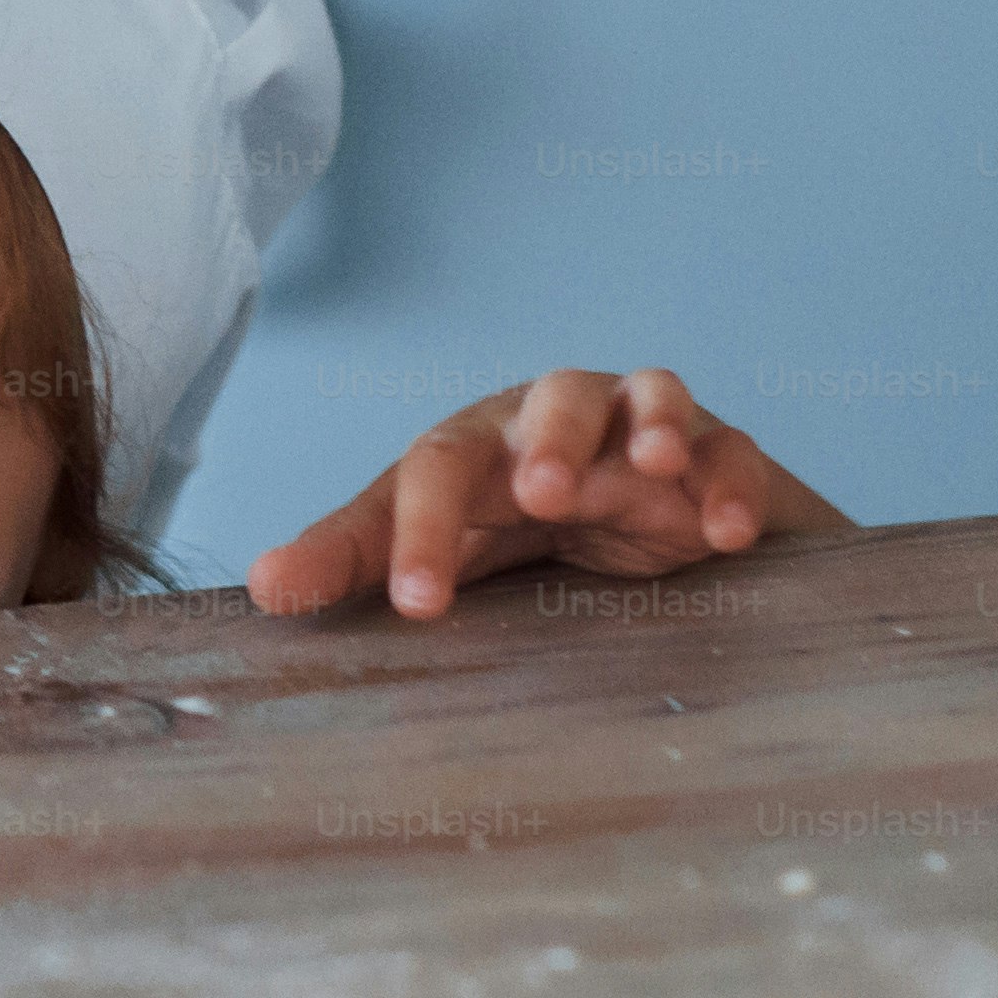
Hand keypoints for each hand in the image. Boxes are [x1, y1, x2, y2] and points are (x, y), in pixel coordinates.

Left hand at [248, 366, 850, 621]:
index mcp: (477, 446)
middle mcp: (556, 421)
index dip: (419, 533)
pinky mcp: (717, 453)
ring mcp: (641, 429)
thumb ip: (357, 562)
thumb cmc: (517, 526)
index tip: (418, 605)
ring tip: (651, 468)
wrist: (640, 519)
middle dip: (548, 443)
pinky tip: (730, 532)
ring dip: (650, 423)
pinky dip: (731, 481)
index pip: (433, 472)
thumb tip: (266, 587)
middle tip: (542, 495)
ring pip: (646, 393)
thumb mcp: (441, 546)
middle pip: (546, 406)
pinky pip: (730, 450)